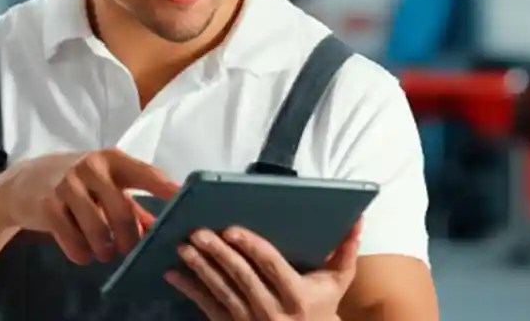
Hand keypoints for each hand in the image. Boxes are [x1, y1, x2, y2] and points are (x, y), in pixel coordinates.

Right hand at [2, 149, 179, 264]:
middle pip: (122, 210)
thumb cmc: (76, 184)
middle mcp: (91, 167)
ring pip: (98, 229)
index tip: (187, 202)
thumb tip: (159, 229)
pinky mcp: (47, 204)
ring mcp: (67, 184)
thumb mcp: (105, 186)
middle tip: (128, 250)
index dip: (167, 189)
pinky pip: (72, 239)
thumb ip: (134, 206)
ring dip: (104, 249)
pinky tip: (83, 253)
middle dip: (129, 238)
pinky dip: (81, 253)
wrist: (24, 183)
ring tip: (103, 253)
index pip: (146, 174)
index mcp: (113, 160)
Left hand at [166, 218, 362, 320]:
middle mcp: (273, 312)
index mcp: (298, 296)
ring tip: (183, 248)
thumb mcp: (338, 282)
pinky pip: (208, 308)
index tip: (232, 230)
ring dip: (199, 269)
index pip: (271, 266)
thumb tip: (357, 218)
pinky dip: (190, 290)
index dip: (251, 247)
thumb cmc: (323, 308)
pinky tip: (173, 274)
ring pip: (221, 292)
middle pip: (241, 277)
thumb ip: (346, 250)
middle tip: (198, 233)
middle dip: (217, 253)